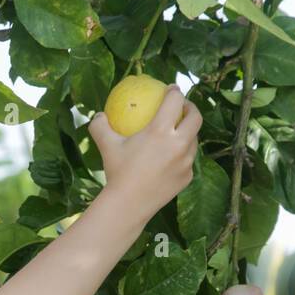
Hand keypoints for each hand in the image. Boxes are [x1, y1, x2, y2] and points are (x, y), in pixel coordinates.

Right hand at [89, 87, 201, 216]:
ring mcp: (186, 162)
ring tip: (177, 132)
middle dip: (190, 108)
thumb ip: (101, 125)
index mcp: (160, 131)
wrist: (128, 205)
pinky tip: (172, 157)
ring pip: (194, 140)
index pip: (175, 101)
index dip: (175, 91)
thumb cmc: (117, 172)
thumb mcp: (106, 145)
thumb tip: (100, 115)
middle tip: (182, 107)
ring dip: (187, 132)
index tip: (171, 90)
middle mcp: (178, 144)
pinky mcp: (187, 177)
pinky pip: (188, 160)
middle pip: (195, 117)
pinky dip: (182, 154)